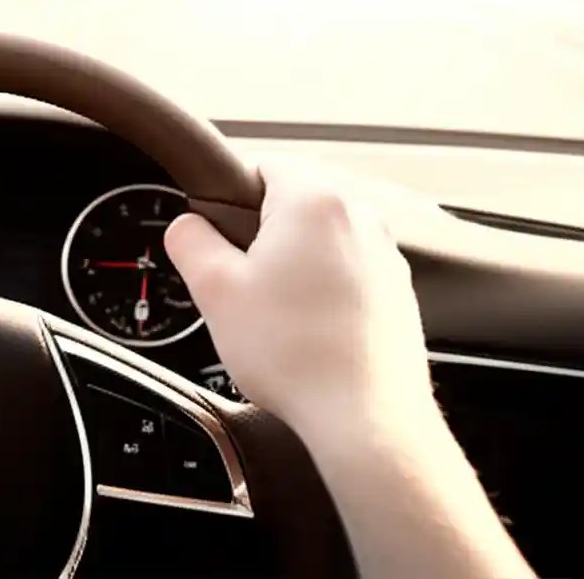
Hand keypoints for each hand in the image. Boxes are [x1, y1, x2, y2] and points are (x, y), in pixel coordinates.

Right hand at [164, 161, 431, 441]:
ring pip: (319, 242)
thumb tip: (186, 225)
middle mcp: (361, 216)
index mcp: (314, 200)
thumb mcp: (215, 290)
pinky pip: (346, 275)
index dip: (226, 202)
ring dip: (292, 267)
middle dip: (260, 239)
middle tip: (240, 287)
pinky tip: (306, 333)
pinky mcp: (397, 291)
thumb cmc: (296, 354)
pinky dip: (322, 294)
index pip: (258, 167)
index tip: (216, 240)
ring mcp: (385, 255)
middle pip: (291, 205)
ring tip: (275, 317)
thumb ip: (189, 241)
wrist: (362, 417)